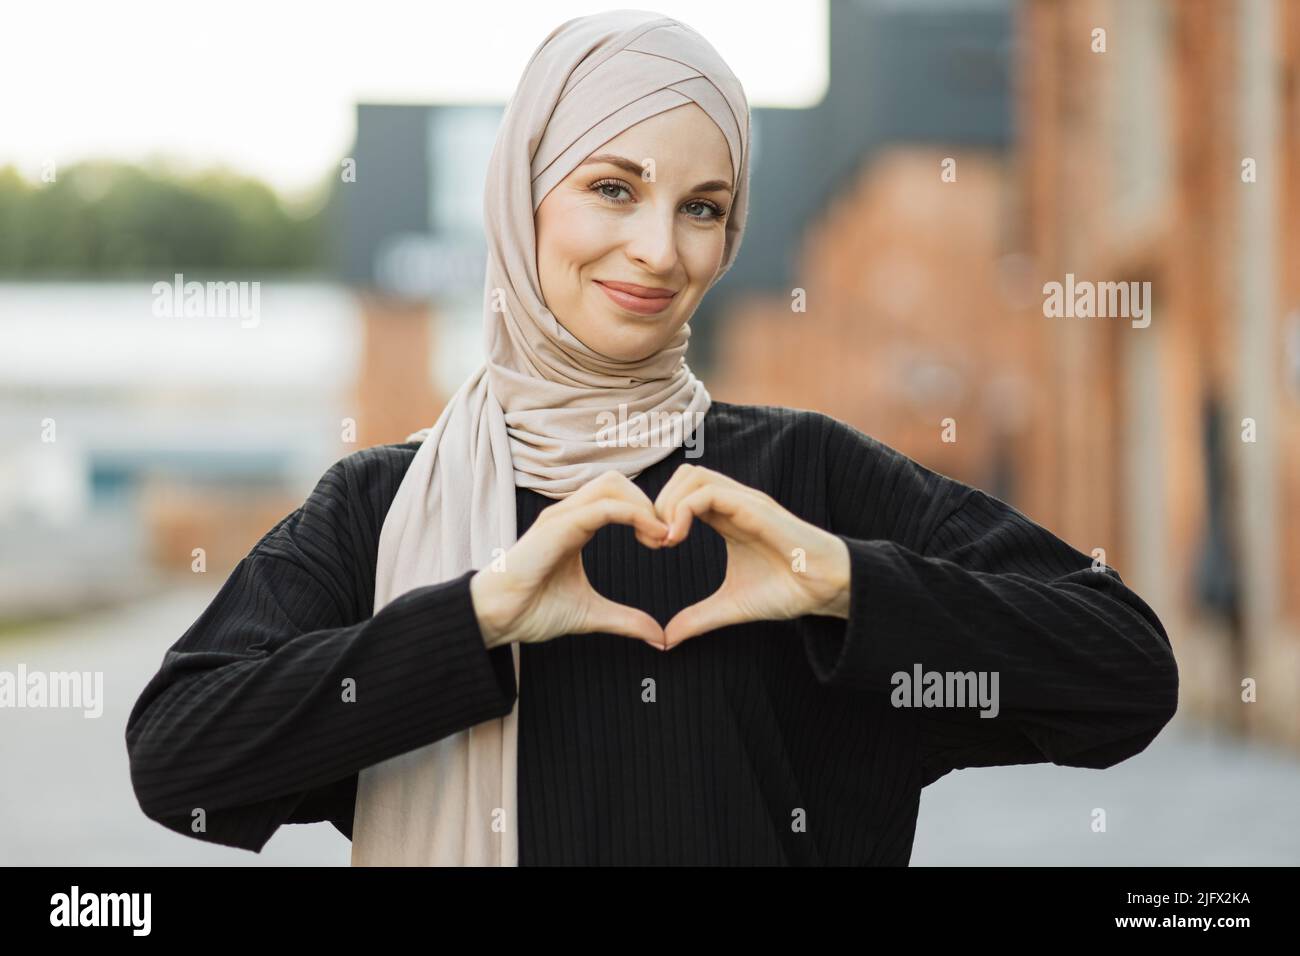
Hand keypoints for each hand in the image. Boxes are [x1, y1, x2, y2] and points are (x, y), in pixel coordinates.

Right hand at [469, 470, 668, 648]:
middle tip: (667, 538)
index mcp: (575, 526)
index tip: (667, 543)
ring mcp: (561, 516)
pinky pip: (604, 507)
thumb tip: (660, 638)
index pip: (618, 497)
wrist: (496, 619)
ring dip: (644, 506)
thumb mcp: (591, 614)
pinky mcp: (558, 526)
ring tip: (661, 537)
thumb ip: (626, 620)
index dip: (647, 513)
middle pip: (618, 482)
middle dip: (649, 503)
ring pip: (613, 485)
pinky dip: (635, 515)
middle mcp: (568, 514)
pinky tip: (652, 537)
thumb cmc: (532, 611)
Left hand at [654, 464, 849, 648]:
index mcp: (726, 518)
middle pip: (683, 475)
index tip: (653, 547)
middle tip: (655, 541)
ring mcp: (745, 502)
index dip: (659, 513)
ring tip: (666, 539)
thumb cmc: (788, 590)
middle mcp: (734, 503)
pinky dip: (683, 509)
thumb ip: (699, 618)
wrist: (826, 590)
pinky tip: (677, 538)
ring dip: (669, 503)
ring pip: (693, 475)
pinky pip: (710, 492)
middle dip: (659, 503)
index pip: (683, 493)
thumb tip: (668, 639)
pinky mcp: (755, 508)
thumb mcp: (731, 606)